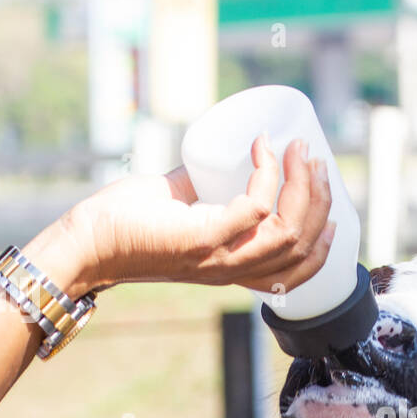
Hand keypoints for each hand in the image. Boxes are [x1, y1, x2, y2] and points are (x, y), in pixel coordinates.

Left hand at [38, 136, 335, 297]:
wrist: (87, 242)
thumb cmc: (125, 224)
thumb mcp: (180, 205)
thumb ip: (202, 187)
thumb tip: (224, 153)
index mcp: (235, 269)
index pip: (299, 269)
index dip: (326, 240)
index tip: (329, 198)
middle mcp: (233, 271)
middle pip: (302, 245)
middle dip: (319, 199)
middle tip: (313, 159)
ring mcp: (220, 258)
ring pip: (288, 231)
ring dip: (303, 187)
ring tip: (299, 151)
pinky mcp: (203, 240)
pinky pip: (254, 208)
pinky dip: (266, 173)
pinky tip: (260, 147)